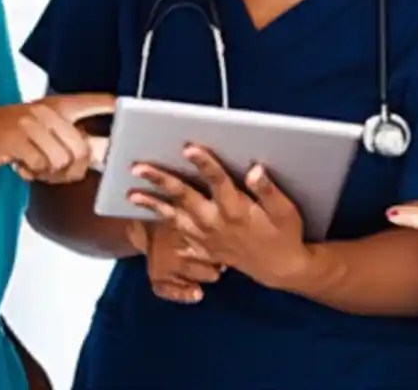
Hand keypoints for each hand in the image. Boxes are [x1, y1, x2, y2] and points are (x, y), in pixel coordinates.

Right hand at [0, 93, 114, 183]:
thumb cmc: (4, 138)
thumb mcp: (34, 129)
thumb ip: (61, 138)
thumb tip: (92, 156)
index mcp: (54, 106)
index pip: (92, 101)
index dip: (111, 106)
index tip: (125, 107)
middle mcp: (45, 111)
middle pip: (81, 147)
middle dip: (72, 168)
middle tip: (54, 172)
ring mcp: (30, 122)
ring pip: (62, 160)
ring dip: (49, 173)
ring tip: (33, 166)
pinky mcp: (15, 138)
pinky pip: (40, 165)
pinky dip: (32, 173)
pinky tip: (20, 166)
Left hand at [127, 145, 309, 289]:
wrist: (280, 268)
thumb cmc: (284, 234)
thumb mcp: (285, 211)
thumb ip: (268, 190)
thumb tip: (254, 169)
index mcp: (236, 210)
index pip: (218, 181)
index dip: (204, 164)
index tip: (188, 148)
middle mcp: (217, 223)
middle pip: (185, 197)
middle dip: (161, 181)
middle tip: (139, 167)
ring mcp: (207, 238)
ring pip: (175, 218)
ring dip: (153, 205)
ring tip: (132, 193)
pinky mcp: (204, 248)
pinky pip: (179, 237)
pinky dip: (163, 229)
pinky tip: (146, 219)